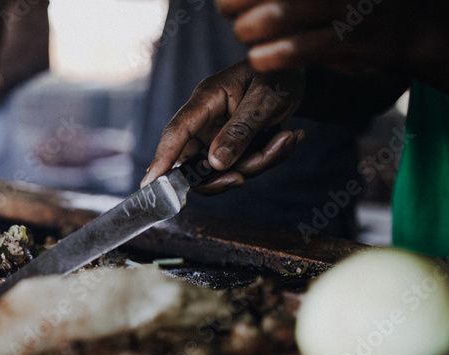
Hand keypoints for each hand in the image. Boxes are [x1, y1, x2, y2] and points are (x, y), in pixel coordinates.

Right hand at [141, 60, 304, 194]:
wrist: (298, 76)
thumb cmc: (280, 75)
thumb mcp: (267, 98)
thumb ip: (241, 130)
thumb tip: (215, 163)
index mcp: (207, 99)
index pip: (177, 132)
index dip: (162, 159)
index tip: (150, 185)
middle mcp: (206, 121)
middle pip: (195, 163)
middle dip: (223, 175)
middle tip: (244, 176)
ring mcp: (218, 137)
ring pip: (223, 170)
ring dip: (258, 163)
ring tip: (287, 139)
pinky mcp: (232, 148)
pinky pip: (243, 167)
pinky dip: (268, 160)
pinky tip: (287, 138)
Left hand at [214, 0, 444, 76]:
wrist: (404, 28)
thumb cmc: (345, 7)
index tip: (226, 1)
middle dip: (237, 2)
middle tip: (231, 13)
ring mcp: (346, 6)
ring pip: (281, 12)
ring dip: (249, 27)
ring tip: (245, 33)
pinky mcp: (350, 40)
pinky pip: (299, 48)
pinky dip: (270, 55)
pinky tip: (259, 57)